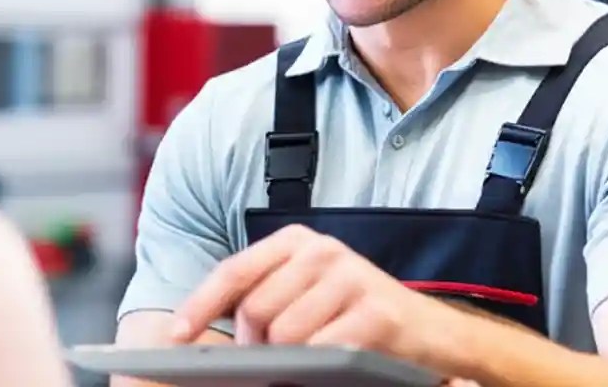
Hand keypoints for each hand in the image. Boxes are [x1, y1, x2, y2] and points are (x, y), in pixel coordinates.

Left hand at [169, 224, 448, 365]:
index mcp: (297, 241)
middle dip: (254, 347)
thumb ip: (265, 302)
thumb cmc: (356, 318)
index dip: (201, 304)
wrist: (431, 333)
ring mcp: (350, 277)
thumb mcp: (306, 297)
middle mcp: (322, 250)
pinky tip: (332, 365)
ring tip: (306, 364)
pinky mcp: (375, 311)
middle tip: (270, 365)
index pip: (235, 270)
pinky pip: (321, 349)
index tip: (177, 336)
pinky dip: (317, 366)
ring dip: (286, 362)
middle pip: (255, 308)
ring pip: (284, 333)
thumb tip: (206, 334)